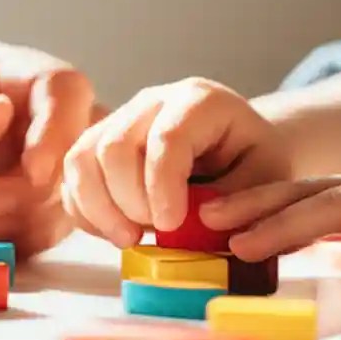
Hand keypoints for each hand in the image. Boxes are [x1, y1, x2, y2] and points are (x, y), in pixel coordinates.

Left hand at [0, 41, 96, 255]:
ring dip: (38, 216)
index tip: (30, 172)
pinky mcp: (1, 211)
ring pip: (68, 190)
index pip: (61, 87)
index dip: (61, 128)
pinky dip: (26, 240)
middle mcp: (11, 117)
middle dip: (53, 181)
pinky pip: (43, 227)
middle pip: (81, 140)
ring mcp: (9, 165)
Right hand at [60, 77, 290, 246]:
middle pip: (115, 146)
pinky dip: (86, 213)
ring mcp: (119, 120)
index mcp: (200, 101)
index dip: (163, 187)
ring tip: (131, 238)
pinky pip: (73, 179)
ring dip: (100, 210)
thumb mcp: (267, 180)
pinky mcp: (97, 146)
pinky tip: (116, 231)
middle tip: (156, 233)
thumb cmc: (253, 164)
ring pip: (83, 160)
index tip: (171, 226)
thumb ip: (238, 201)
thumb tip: (195, 221)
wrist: (237, 150)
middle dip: (129, 201)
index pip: (168, 138)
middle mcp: (152, 102)